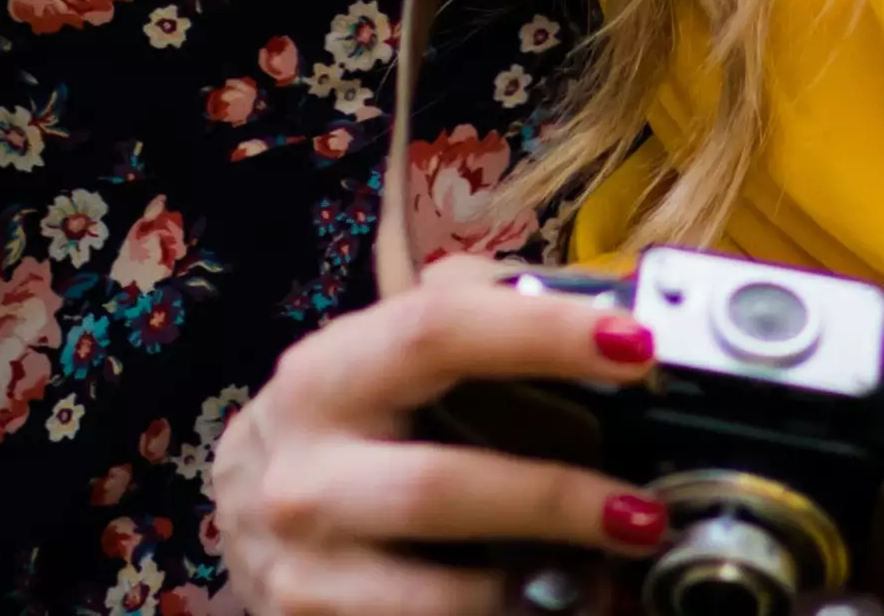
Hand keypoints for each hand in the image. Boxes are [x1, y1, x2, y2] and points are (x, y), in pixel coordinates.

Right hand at [206, 258, 671, 614]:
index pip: (435, 330)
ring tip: (611, 578)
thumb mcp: (376, 360)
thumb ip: (466, 313)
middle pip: (439, 486)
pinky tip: (554, 606)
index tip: (638, 347)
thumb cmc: (341, 428)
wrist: (239, 524)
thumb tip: (592, 299)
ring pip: (441, 594)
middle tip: (645, 511)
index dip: (543, 334)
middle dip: (553, 500)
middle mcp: (304, 472)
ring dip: (541, 591)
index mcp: (326, 375)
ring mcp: (306, 567)